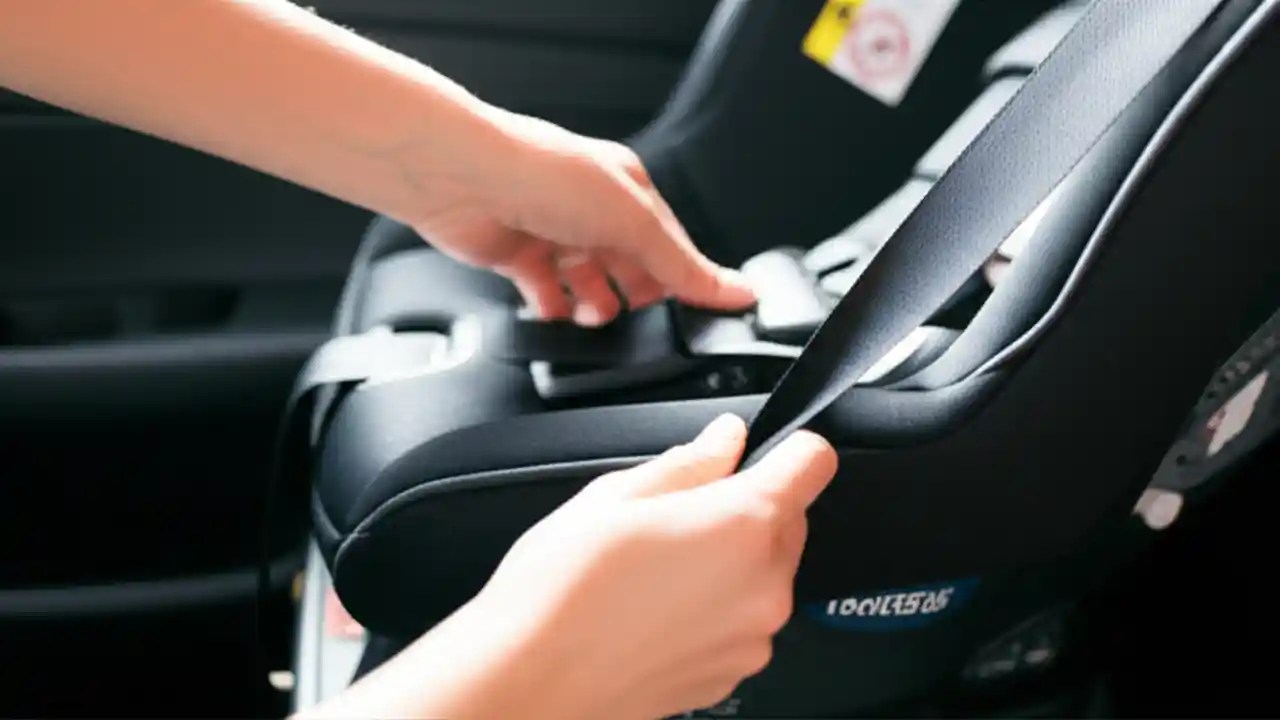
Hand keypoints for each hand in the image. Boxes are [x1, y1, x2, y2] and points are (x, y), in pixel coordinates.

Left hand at [402, 110, 755, 325]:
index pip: (672, 246)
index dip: (687, 282)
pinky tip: (555, 312)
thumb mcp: (633, 221)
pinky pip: (545, 294)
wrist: (461, 177)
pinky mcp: (517, 255)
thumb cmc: (542, 174)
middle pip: (631, 269)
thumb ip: (682, 265)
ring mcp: (554, 232)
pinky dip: (552, 309)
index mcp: (628, 189)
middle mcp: (591, 208)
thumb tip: (734, 290)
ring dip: (595, 307)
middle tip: (640, 316)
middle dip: (637, 297)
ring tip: (593, 315)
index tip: (707, 315)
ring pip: (589, 284)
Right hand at [458, 415, 835, 718]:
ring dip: (730, 564)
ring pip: (764, 574)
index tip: (762, 452)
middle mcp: (764, 585)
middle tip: (676, 517)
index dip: (788, 448)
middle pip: (790, 521)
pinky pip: (742, 623)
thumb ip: (688, 462)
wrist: (529, 683)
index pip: (813, 462)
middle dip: (747, 509)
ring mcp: (752, 638)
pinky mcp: (731, 674)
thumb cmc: (559, 593)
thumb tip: (726, 438)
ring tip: (656, 570)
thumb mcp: (614, 496)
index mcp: (743, 525)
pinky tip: (656, 610)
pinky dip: (714, 610)